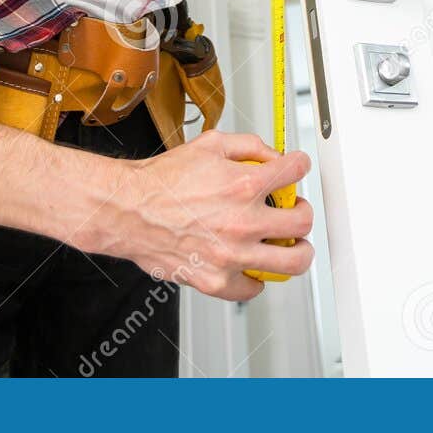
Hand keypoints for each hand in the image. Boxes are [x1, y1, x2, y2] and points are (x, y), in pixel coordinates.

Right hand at [111, 130, 314, 300]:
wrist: (129, 210)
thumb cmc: (162, 181)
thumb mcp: (209, 145)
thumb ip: (248, 146)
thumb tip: (273, 156)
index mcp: (244, 186)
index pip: (295, 172)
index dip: (299, 166)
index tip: (297, 169)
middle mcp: (243, 222)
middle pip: (303, 221)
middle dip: (302, 211)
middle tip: (294, 210)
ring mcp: (233, 255)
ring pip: (293, 261)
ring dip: (297, 249)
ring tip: (289, 244)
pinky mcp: (217, 280)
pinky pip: (254, 287)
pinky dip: (257, 277)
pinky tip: (252, 264)